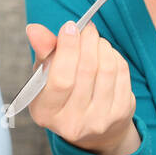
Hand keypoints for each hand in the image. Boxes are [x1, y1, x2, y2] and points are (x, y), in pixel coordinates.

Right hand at [25, 20, 138, 154]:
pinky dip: (114, 56)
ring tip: (95, 40)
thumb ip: (42, 53)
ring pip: (106, 69)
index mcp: (45, 113)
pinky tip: (106, 53)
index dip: (67, 49)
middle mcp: (72, 122)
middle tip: (86, 28)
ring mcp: (99, 120)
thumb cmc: (63, 94)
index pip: (60, 79)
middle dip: (87, 41)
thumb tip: (34, 29)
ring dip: (102, 46)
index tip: (69, 27)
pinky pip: (121, 74)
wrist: (91, 127)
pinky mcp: (121, 114)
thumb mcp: (45, 77)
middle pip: (86, 70)